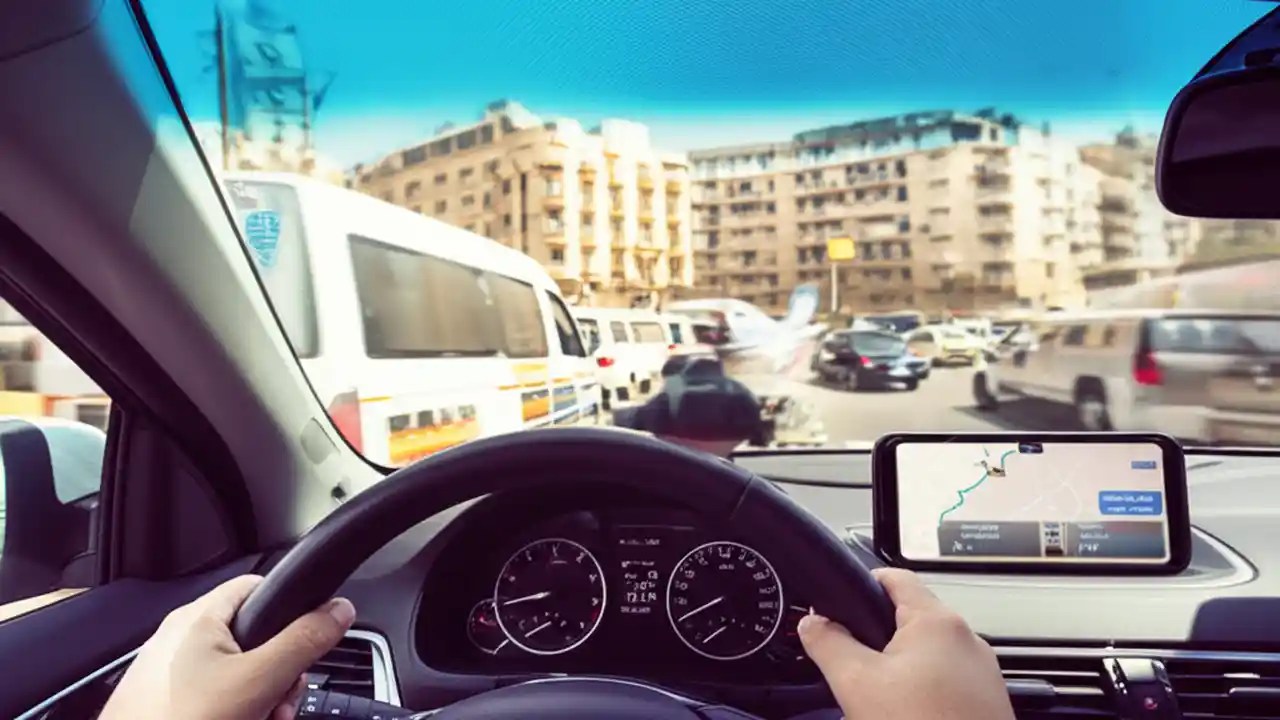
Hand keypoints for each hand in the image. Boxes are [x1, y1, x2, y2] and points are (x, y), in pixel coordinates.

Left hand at [101, 574, 355, 719]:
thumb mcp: (259, 680)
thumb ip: (303, 641)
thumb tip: (339, 609)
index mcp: (198, 618)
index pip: (259, 587)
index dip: (292, 610)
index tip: (310, 640)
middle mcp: (180, 640)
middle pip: (255, 639)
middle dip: (280, 673)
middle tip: (282, 701)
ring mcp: (170, 676)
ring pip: (238, 675)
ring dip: (263, 699)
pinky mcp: (165, 705)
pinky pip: (215, 699)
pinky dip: (236, 713)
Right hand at [799, 568, 1013, 719]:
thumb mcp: (856, 683)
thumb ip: (829, 644)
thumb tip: (813, 624)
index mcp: (937, 621)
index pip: (894, 577)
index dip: (862, 583)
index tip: (841, 601)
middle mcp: (967, 640)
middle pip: (909, 620)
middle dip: (877, 639)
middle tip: (854, 668)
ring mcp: (981, 673)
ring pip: (927, 655)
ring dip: (899, 671)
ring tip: (881, 703)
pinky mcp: (985, 702)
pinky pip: (945, 683)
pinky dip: (922, 693)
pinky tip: (907, 717)